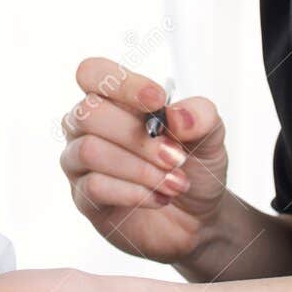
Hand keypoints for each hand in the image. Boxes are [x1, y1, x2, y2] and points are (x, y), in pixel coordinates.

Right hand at [61, 58, 228, 266]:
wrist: (197, 218)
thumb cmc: (193, 167)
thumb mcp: (210, 135)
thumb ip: (200, 116)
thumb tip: (176, 115)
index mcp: (113, 99)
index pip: (93, 73)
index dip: (122, 84)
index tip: (158, 101)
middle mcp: (87, 126)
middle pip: (88, 112)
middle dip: (137, 137)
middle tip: (176, 158)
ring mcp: (80, 162)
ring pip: (90, 150)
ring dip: (139, 168)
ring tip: (174, 183)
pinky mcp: (83, 198)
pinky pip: (94, 186)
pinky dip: (134, 192)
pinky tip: (159, 198)